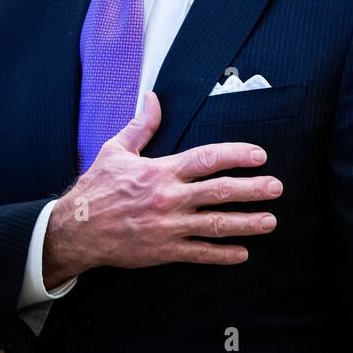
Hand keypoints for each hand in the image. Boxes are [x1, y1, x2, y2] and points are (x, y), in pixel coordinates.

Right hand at [42, 92, 282, 286]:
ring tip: (270, 220)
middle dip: (252, 189)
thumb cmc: (97, 189)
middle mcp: (170, 198)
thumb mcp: (116, 150)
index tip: (259, 155)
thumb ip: (141, 125)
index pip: (207, 159)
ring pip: (216, 225)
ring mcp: (169, 227)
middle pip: (220, 192)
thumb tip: (152, 98)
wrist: (76, 229)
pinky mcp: (164, 251)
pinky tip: (242, 253)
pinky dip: (223, 254)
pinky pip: (200, 253)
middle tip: (276, 187)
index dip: (236, 155)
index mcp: (162, 171)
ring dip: (246, 223)